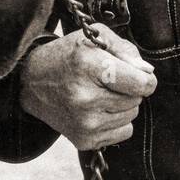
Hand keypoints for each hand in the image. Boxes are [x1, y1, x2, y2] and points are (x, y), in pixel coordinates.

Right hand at [19, 25, 156, 151]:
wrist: (32, 82)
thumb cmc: (69, 56)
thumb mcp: (95, 39)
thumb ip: (126, 51)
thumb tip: (147, 73)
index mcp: (89, 66)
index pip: (141, 83)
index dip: (145, 78)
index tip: (137, 74)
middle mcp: (85, 97)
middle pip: (137, 99)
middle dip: (128, 89)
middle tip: (105, 81)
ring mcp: (84, 123)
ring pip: (131, 116)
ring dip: (122, 105)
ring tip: (98, 94)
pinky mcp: (84, 140)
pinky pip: (124, 133)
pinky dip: (116, 122)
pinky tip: (97, 110)